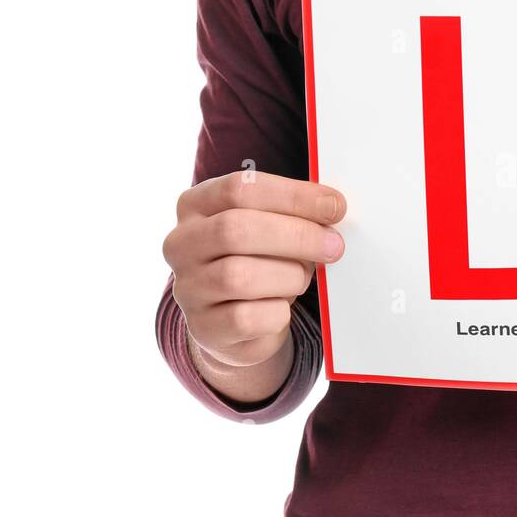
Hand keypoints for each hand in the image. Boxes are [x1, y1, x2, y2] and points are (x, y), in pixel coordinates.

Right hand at [162, 171, 345, 368]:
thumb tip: (331, 207)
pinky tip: (282, 307)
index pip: (240, 188)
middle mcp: (181, 244)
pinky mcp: (203, 327)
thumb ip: (292, 212)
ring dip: (288, 276)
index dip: (293, 196)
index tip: (335, 206)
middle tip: (334, 245)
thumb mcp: (269, 225)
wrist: (236, 321)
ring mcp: (187, 287)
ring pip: (240, 277)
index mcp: (195, 205)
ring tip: (302, 277)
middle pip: (236, 229)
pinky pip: (247, 318)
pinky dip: (278, 313)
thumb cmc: (259, 260)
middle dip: (296, 236)